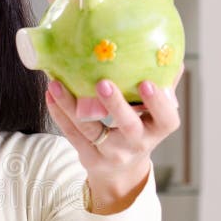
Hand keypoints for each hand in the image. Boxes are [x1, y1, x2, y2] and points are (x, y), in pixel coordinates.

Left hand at [42, 0, 182, 213]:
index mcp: (157, 129)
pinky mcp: (88, 157)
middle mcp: (136, 144)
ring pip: (89, 130)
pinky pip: (71, 135)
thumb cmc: (139, 130)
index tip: (147, 82)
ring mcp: (110, 153)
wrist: (121, 172)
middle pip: (127, 126)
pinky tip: (50, 94)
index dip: (158, 103)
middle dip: (116, 105)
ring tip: (56, 83)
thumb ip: (162, 85)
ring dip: (71, 106)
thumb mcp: (154, 114)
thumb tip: (170, 49)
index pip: (166, 119)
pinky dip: (59, 114)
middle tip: (103, 83)